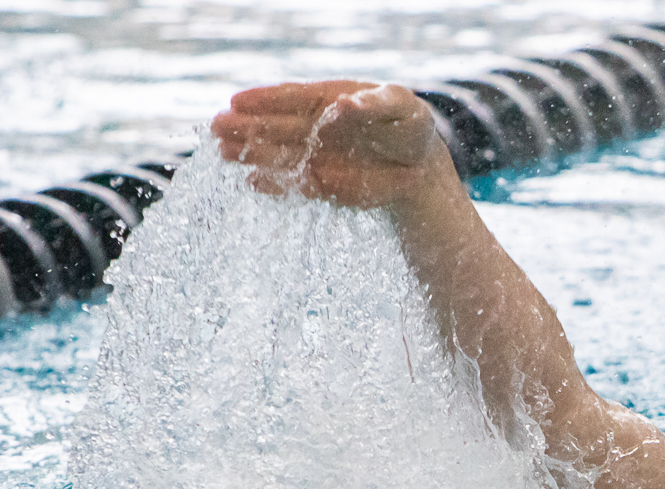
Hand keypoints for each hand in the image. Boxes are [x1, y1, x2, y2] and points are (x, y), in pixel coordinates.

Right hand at [211, 80, 448, 209]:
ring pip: (277, 155)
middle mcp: (314, 127)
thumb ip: (373, 105)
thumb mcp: (400, 107)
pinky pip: (294, 185)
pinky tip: (253, 182)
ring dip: (251, 154)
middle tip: (215, 128)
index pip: (290, 97)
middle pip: (274, 126)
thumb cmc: (409, 126)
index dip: (264, 99)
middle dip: (246, 127)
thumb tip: (342, 105)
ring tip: (223, 152)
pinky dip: (276, 185)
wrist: (420, 166)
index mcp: (327, 99)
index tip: (236, 101)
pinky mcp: (322, 185)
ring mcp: (314, 156)